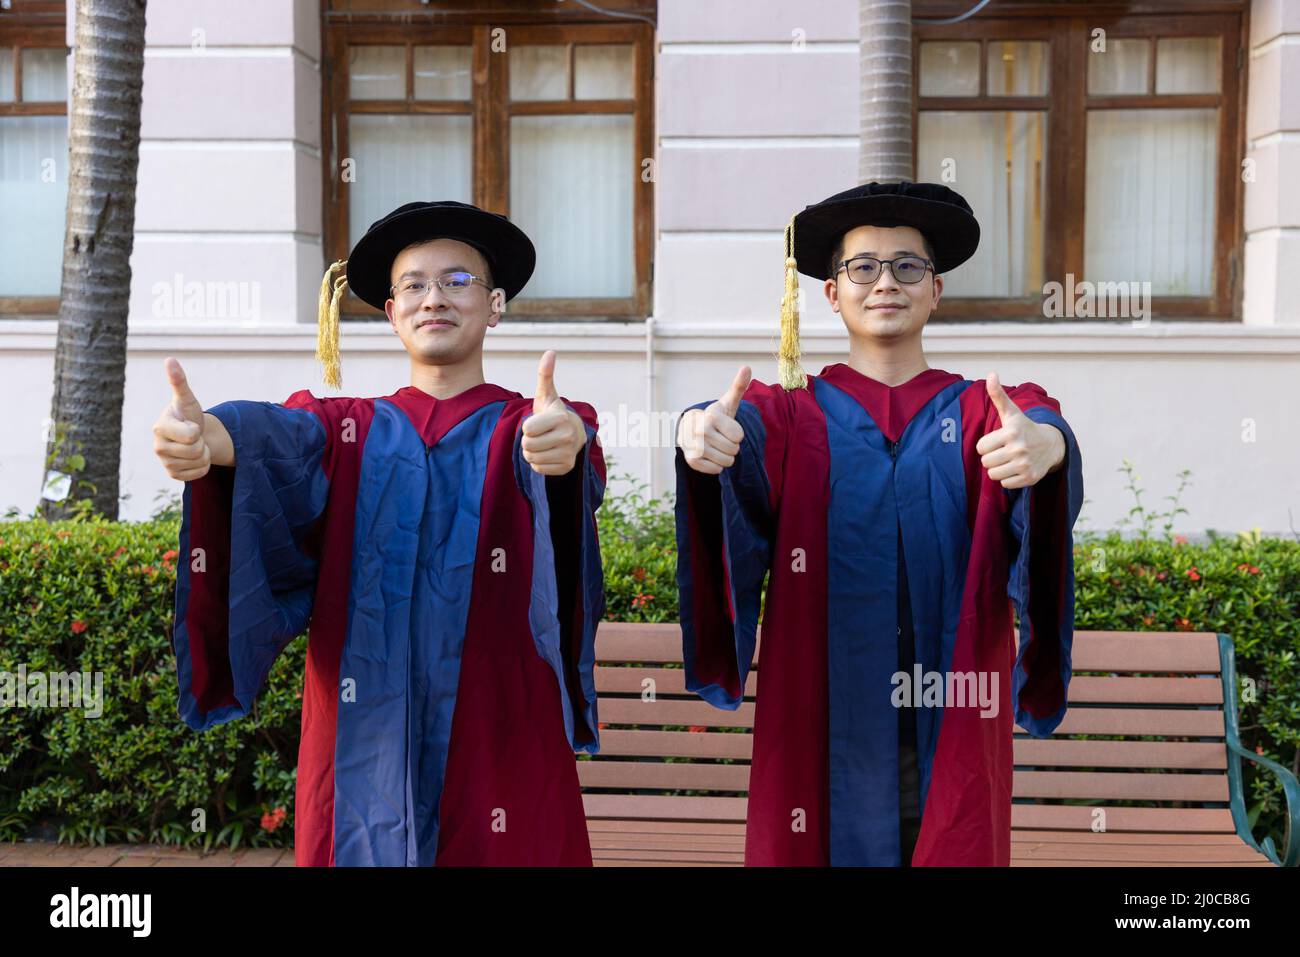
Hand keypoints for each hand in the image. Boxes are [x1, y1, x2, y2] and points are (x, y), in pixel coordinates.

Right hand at [153, 357, 210, 481]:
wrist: (193, 434)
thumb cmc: (188, 414)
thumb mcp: (187, 399)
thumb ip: (179, 382)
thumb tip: (170, 360)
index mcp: (159, 428)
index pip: (191, 435)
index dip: (197, 429)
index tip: (190, 424)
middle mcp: (157, 447)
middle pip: (196, 451)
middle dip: (202, 442)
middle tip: (194, 436)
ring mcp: (164, 462)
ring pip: (198, 463)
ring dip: (204, 454)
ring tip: (194, 445)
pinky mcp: (173, 475)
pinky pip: (198, 474)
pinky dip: (203, 466)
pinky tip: (194, 458)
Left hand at [522, 350, 585, 475]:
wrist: (573, 434)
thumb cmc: (553, 413)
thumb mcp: (547, 395)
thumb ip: (545, 375)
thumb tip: (550, 352)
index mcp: (561, 418)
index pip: (527, 429)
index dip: (527, 426)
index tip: (537, 422)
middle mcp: (568, 436)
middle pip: (527, 445)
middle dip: (527, 440)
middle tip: (538, 434)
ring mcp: (569, 453)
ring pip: (531, 458)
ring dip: (532, 452)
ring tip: (542, 443)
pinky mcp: (567, 467)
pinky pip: (538, 468)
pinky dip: (539, 463)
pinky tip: (548, 453)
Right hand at [678, 365, 749, 474]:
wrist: (691, 429)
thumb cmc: (715, 417)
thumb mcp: (727, 403)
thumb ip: (738, 387)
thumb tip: (747, 367)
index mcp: (711, 416)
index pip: (739, 436)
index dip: (737, 434)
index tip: (727, 427)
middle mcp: (700, 431)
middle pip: (734, 450)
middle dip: (732, 446)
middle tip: (721, 438)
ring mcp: (693, 446)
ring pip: (726, 462)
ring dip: (726, 458)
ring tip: (717, 447)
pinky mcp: (691, 460)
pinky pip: (716, 470)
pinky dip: (717, 466)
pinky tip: (710, 455)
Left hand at [976, 371, 1065, 488]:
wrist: (1052, 444)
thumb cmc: (1024, 427)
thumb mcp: (1011, 412)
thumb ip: (998, 395)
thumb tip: (991, 374)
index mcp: (1011, 432)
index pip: (980, 447)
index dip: (986, 445)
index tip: (997, 441)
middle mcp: (1019, 449)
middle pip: (986, 462)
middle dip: (991, 457)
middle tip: (1003, 451)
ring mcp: (1025, 465)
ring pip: (993, 475)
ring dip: (998, 469)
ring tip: (1008, 460)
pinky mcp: (1029, 478)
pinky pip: (1004, 484)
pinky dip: (1008, 478)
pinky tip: (1016, 468)